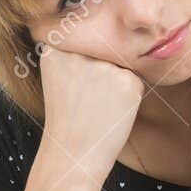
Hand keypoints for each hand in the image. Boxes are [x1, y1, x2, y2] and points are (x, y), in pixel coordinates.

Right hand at [37, 42, 142, 179]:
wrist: (72, 154)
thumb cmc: (67, 120)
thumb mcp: (58, 79)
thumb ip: (74, 56)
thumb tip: (113, 36)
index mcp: (55, 48)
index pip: (82, 46)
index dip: (80, 71)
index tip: (71, 90)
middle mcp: (79, 51)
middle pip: (102, 54)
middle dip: (100, 75)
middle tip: (85, 103)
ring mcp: (103, 64)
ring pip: (119, 67)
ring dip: (115, 85)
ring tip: (97, 108)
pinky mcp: (126, 80)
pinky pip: (135, 82)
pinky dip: (129, 98)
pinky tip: (110, 112)